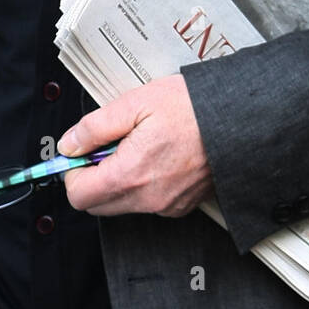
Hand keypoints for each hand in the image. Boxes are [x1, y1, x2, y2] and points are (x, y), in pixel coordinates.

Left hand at [57, 74, 213, 217]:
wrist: (239, 119)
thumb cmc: (193, 107)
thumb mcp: (136, 103)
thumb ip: (95, 127)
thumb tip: (69, 144)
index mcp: (131, 174)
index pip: (79, 195)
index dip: (74, 170)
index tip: (82, 150)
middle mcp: (148, 198)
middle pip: (97, 204)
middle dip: (95, 175)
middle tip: (112, 143)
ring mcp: (167, 205)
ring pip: (122, 203)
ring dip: (120, 179)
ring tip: (139, 144)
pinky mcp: (181, 205)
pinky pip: (148, 202)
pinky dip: (143, 183)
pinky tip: (158, 155)